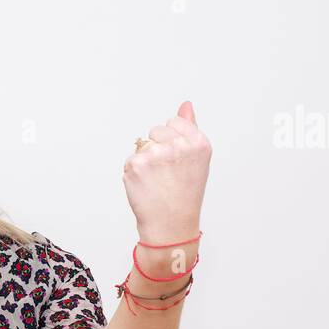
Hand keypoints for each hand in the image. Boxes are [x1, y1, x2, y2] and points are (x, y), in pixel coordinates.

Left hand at [122, 100, 210, 241]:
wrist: (171, 224)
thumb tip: (186, 104)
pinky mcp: (136, 164)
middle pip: (155, 130)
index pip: (173, 122)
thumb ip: (190, 128)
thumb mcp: (196, 159)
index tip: (177, 160)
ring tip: (157, 181)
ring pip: (142, 145)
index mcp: (198, 142)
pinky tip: (146, 186)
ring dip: (145, 161)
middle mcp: (179, 146)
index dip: (171, 140)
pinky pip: (130, 159)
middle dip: (157, 148)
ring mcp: (156, 154)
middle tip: (167, 173)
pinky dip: (134, 172)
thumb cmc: (185, 192)